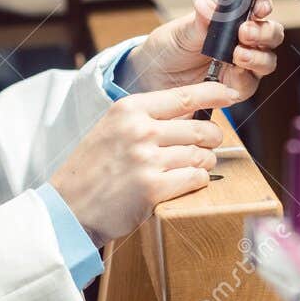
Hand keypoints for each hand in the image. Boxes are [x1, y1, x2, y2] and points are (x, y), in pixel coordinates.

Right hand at [50, 81, 237, 243]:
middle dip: (211, 139)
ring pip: (201, 156)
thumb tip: (191, 111)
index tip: (231, 93)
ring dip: (205, 163)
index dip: (214, 93)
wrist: (68, 207)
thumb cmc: (92, 169)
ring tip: (194, 166)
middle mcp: (139, 130)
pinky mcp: (153, 188)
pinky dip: (197, 181)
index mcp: (129, 110)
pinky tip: (186, 182)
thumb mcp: (111, 129)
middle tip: (209, 145)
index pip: (183, 96)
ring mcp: (147, 159)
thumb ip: (145, 119)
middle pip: (200, 128)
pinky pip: (195, 179)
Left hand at [117, 0, 284, 101]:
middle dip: (264, 32)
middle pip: (272, 35)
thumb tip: (206, 5)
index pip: (258, 8)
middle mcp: (243, 42)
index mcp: (232, 20)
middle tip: (245, 32)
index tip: (260, 7)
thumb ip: (198, 21)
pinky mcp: (235, 88)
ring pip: (268, 61)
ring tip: (238, 54)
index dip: (264, 5)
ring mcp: (242, 66)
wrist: (152, 77)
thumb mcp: (179, 32)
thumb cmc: (168, 48)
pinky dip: (245, 78)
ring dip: (258, 57)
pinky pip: (250, 85)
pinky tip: (233, 73)